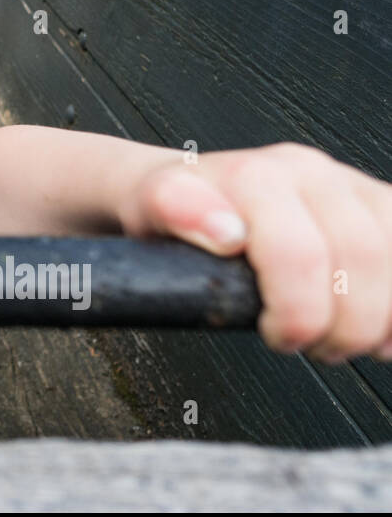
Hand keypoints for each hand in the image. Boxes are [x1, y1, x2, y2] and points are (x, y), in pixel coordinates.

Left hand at [115, 143, 391, 362]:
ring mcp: (348, 184)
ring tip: (337, 337)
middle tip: (305, 345)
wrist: (183, 186)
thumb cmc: (168, 210)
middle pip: (360, 262)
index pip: (300, 254)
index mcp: (254, 176)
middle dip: (339, 325)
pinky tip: (382, 328)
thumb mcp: (147, 209)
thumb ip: (174, 210)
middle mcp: (308, 172)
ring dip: (377, 318)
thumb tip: (225, 232)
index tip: (276, 335)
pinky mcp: (378, 205)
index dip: (296, 312)